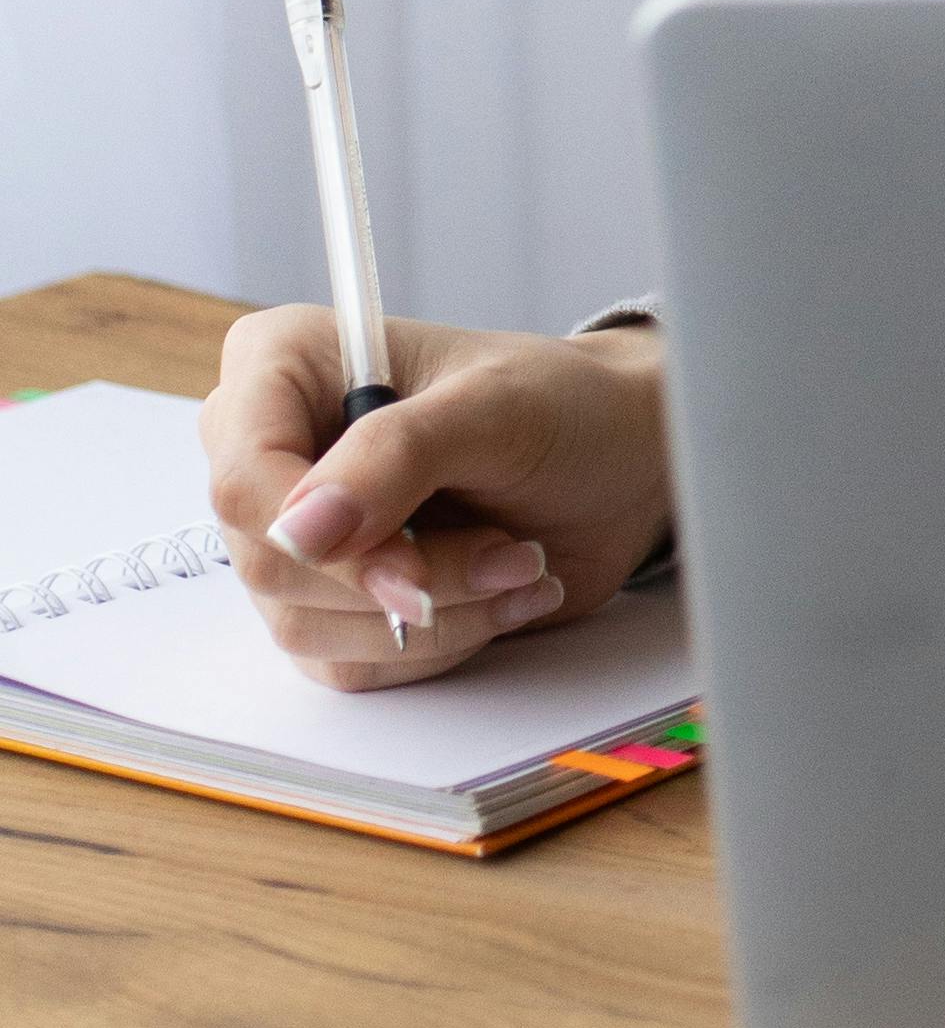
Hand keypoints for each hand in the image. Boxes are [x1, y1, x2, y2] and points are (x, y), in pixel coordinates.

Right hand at [202, 309, 674, 694]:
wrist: (620, 463)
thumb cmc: (563, 405)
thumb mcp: (495, 408)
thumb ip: (395, 456)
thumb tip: (299, 528)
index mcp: (285, 364)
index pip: (241, 473)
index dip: (313, 532)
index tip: (404, 562)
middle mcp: (275, 451)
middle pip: (271, 562)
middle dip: (407, 574)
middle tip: (505, 550)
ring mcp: (301, 535)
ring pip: (308, 625)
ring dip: (434, 614)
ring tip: (518, 563)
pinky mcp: (333, 601)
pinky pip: (347, 663)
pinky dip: (435, 645)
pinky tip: (499, 595)